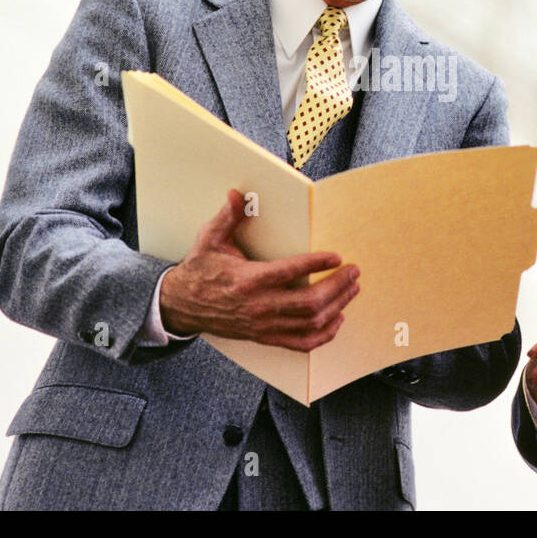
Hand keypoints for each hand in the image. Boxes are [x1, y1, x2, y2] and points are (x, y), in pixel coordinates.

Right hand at [159, 190, 359, 350]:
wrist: (183, 306)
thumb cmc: (200, 270)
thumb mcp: (209, 240)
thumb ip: (227, 217)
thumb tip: (237, 194)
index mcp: (248, 280)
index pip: (289, 272)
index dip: (316, 264)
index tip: (336, 256)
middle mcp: (259, 306)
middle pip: (309, 302)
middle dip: (337, 286)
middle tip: (353, 272)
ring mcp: (264, 325)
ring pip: (310, 322)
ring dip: (337, 306)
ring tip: (352, 289)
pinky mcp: (266, 337)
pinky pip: (302, 343)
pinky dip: (324, 334)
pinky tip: (337, 319)